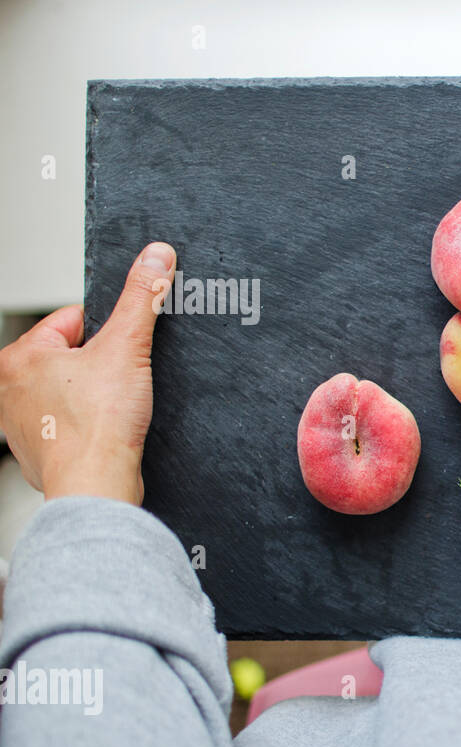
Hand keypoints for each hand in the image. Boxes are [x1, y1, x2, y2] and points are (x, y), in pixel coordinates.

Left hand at [0, 242, 174, 504]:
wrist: (97, 486)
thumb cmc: (97, 427)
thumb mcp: (128, 346)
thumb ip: (143, 297)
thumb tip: (156, 257)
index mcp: (18, 356)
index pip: (71, 320)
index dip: (108, 333)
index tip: (123, 353)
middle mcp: (9, 388)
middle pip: (72, 357)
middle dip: (101, 368)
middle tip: (119, 386)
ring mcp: (19, 423)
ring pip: (70, 392)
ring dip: (95, 398)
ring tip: (112, 411)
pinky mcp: (38, 452)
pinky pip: (70, 425)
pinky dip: (89, 428)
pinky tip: (105, 434)